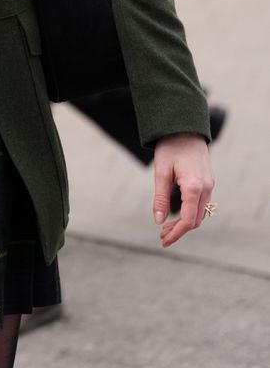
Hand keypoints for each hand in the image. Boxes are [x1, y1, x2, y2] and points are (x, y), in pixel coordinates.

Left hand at [153, 133, 215, 247]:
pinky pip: (202, 203)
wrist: (185, 127)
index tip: (163, 240)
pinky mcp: (209, 180)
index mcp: (194, 187)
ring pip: (200, 213)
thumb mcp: (161, 172)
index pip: (189, 221)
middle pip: (196, 220)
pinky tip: (177, 213)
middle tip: (162, 235)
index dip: (176, 233)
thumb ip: (160, 198)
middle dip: (179, 230)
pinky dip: (191, 212)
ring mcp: (210, 184)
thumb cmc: (170, 147)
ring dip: (185, 223)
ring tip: (166, 227)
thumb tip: (158, 221)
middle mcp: (206, 188)